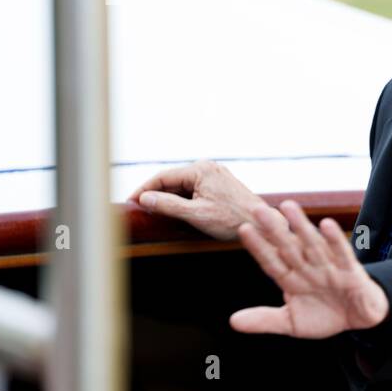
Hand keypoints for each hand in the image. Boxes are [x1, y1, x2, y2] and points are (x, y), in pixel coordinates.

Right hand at [128, 159, 265, 239]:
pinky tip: (174, 210)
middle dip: (154, 194)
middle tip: (137, 208)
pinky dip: (181, 198)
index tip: (129, 201)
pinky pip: (193, 189)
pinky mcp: (219, 183)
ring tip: (152, 211)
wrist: (262, 224)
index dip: (144, 190)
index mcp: (201, 170)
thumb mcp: (196, 214)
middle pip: (172, 180)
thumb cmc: (232, 220)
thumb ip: (169, 205)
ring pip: (182, 185)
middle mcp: (207, 167)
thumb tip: (144, 199)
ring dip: (168, 197)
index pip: (163, 177)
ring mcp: (214, 174)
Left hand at [230, 201, 389, 338]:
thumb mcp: (291, 323)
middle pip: (289, 248)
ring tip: (288, 207)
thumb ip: (264, 320)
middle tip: (258, 209)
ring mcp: (329, 268)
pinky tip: (326, 224)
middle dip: (274, 230)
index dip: (259, 247)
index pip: (272, 262)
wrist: (360, 320)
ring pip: (312, 245)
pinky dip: (335, 240)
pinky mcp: (350, 271)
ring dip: (301, 226)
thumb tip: (233, 322)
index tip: (244, 229)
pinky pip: (342, 254)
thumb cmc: (326, 316)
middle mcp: (308, 269)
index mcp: (292, 280)